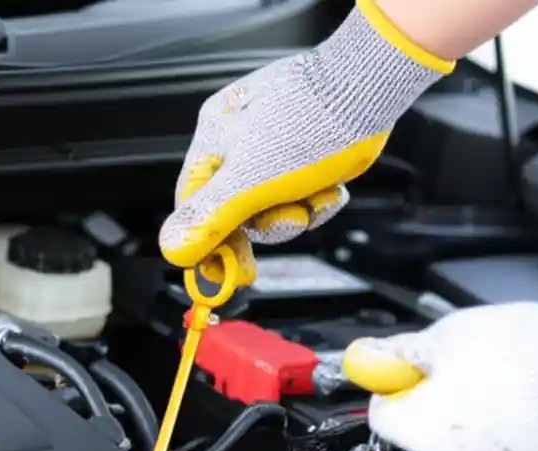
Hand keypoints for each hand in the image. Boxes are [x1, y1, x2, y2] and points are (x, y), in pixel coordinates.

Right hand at [158, 1, 452, 276]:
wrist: (367, 88)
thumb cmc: (307, 123)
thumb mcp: (249, 179)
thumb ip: (210, 216)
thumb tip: (170, 247)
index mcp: (214, 140)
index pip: (195, 206)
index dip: (208, 244)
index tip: (225, 275)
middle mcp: (239, 140)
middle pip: (237, 209)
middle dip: (268, 223)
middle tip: (291, 226)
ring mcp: (275, 144)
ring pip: (273, 203)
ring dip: (299, 212)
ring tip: (317, 198)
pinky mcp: (306, 149)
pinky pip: (301, 191)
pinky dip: (318, 198)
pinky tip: (332, 187)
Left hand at [347, 294, 537, 450]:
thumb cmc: (526, 353)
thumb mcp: (449, 335)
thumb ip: (404, 353)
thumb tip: (377, 356)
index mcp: (422, 432)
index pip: (383, 417)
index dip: (396, 388)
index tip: (409, 374)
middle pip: (429, 439)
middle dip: (440, 409)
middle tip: (468, 373)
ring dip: (482, 429)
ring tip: (512, 389)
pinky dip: (522, 445)